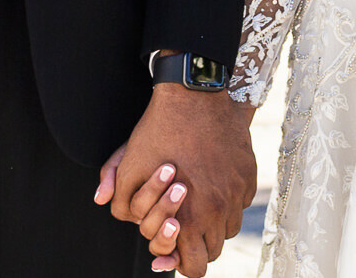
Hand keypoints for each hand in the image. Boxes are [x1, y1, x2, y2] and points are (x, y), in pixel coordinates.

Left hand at [99, 84, 253, 276]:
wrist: (194, 95)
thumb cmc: (159, 131)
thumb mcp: (129, 165)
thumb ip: (120, 197)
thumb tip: (107, 206)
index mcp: (188, 217)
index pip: (194, 267)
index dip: (182, 262)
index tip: (175, 247)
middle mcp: (218, 210)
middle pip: (214, 251)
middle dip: (197, 243)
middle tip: (184, 225)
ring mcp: (237, 192)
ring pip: (229, 228)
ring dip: (214, 223)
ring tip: (197, 203)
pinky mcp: (248, 174)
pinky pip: (240, 202)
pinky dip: (228, 201)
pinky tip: (211, 182)